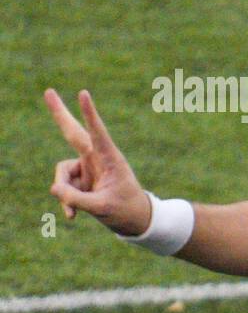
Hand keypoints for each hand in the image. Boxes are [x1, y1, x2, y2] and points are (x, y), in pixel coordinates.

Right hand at [46, 88, 151, 234]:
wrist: (134, 221)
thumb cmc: (125, 210)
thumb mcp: (101, 208)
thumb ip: (76, 199)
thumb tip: (54, 188)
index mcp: (110, 158)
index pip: (97, 133)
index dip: (89, 114)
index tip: (83, 93)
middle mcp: (97, 159)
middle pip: (73, 132)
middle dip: (60, 113)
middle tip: (48, 91)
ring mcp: (87, 168)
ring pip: (62, 172)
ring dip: (65, 192)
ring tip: (75, 209)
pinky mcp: (80, 179)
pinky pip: (64, 188)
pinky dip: (67, 201)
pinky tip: (73, 217)